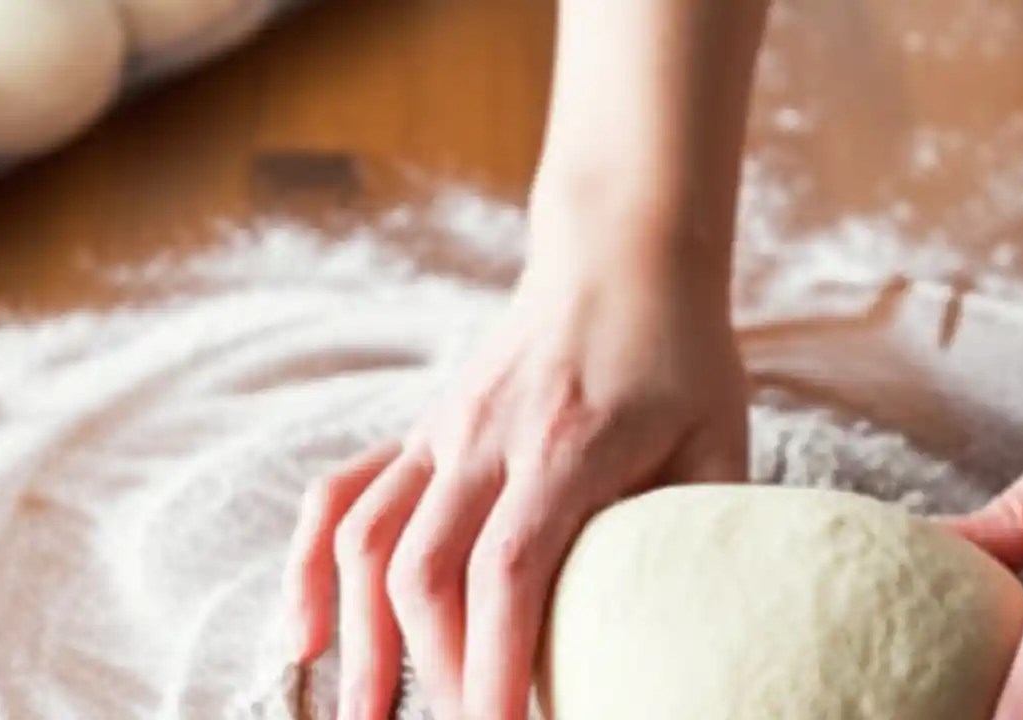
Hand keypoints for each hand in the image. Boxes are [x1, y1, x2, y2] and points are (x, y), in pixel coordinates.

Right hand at [281, 218, 748, 719]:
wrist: (620, 256)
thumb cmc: (679, 352)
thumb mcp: (717, 439)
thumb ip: (694, 529)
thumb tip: (686, 626)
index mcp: (567, 444)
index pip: (508, 571)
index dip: (495, 665)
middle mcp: (485, 437)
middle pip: (427, 571)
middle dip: (436, 673)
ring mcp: (441, 430)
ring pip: (367, 541)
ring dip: (362, 638)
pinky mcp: (421, 429)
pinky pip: (341, 495)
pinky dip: (310, 567)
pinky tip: (305, 633)